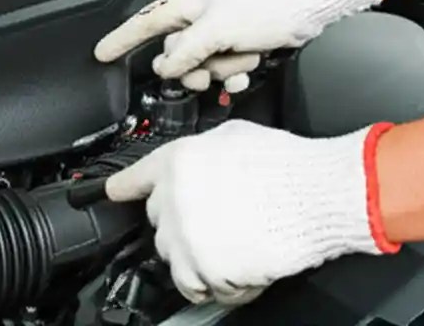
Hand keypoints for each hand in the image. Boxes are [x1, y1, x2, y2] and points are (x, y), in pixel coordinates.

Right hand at [94, 0, 383, 88]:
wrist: (309, 3)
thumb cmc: (267, 3)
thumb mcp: (217, 30)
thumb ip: (185, 52)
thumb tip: (166, 68)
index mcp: (187, 2)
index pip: (142, 23)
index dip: (120, 41)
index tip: (102, 54)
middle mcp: (199, 15)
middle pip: (175, 54)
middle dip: (194, 67)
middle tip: (207, 71)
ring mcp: (219, 30)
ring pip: (201, 65)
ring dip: (222, 69)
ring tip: (242, 58)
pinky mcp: (239, 43)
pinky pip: (223, 69)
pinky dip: (235, 73)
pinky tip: (249, 69)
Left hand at [106, 120, 397, 303]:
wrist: (316, 194)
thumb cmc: (287, 165)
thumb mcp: (235, 137)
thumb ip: (204, 152)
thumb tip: (199, 162)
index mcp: (178, 161)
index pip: (135, 178)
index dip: (121, 187)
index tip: (107, 193)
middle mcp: (173, 197)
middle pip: (159, 223)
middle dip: (185, 227)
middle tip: (219, 225)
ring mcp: (185, 235)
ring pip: (175, 259)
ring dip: (200, 260)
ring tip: (235, 247)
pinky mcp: (203, 267)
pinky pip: (200, 286)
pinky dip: (220, 285)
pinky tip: (243, 268)